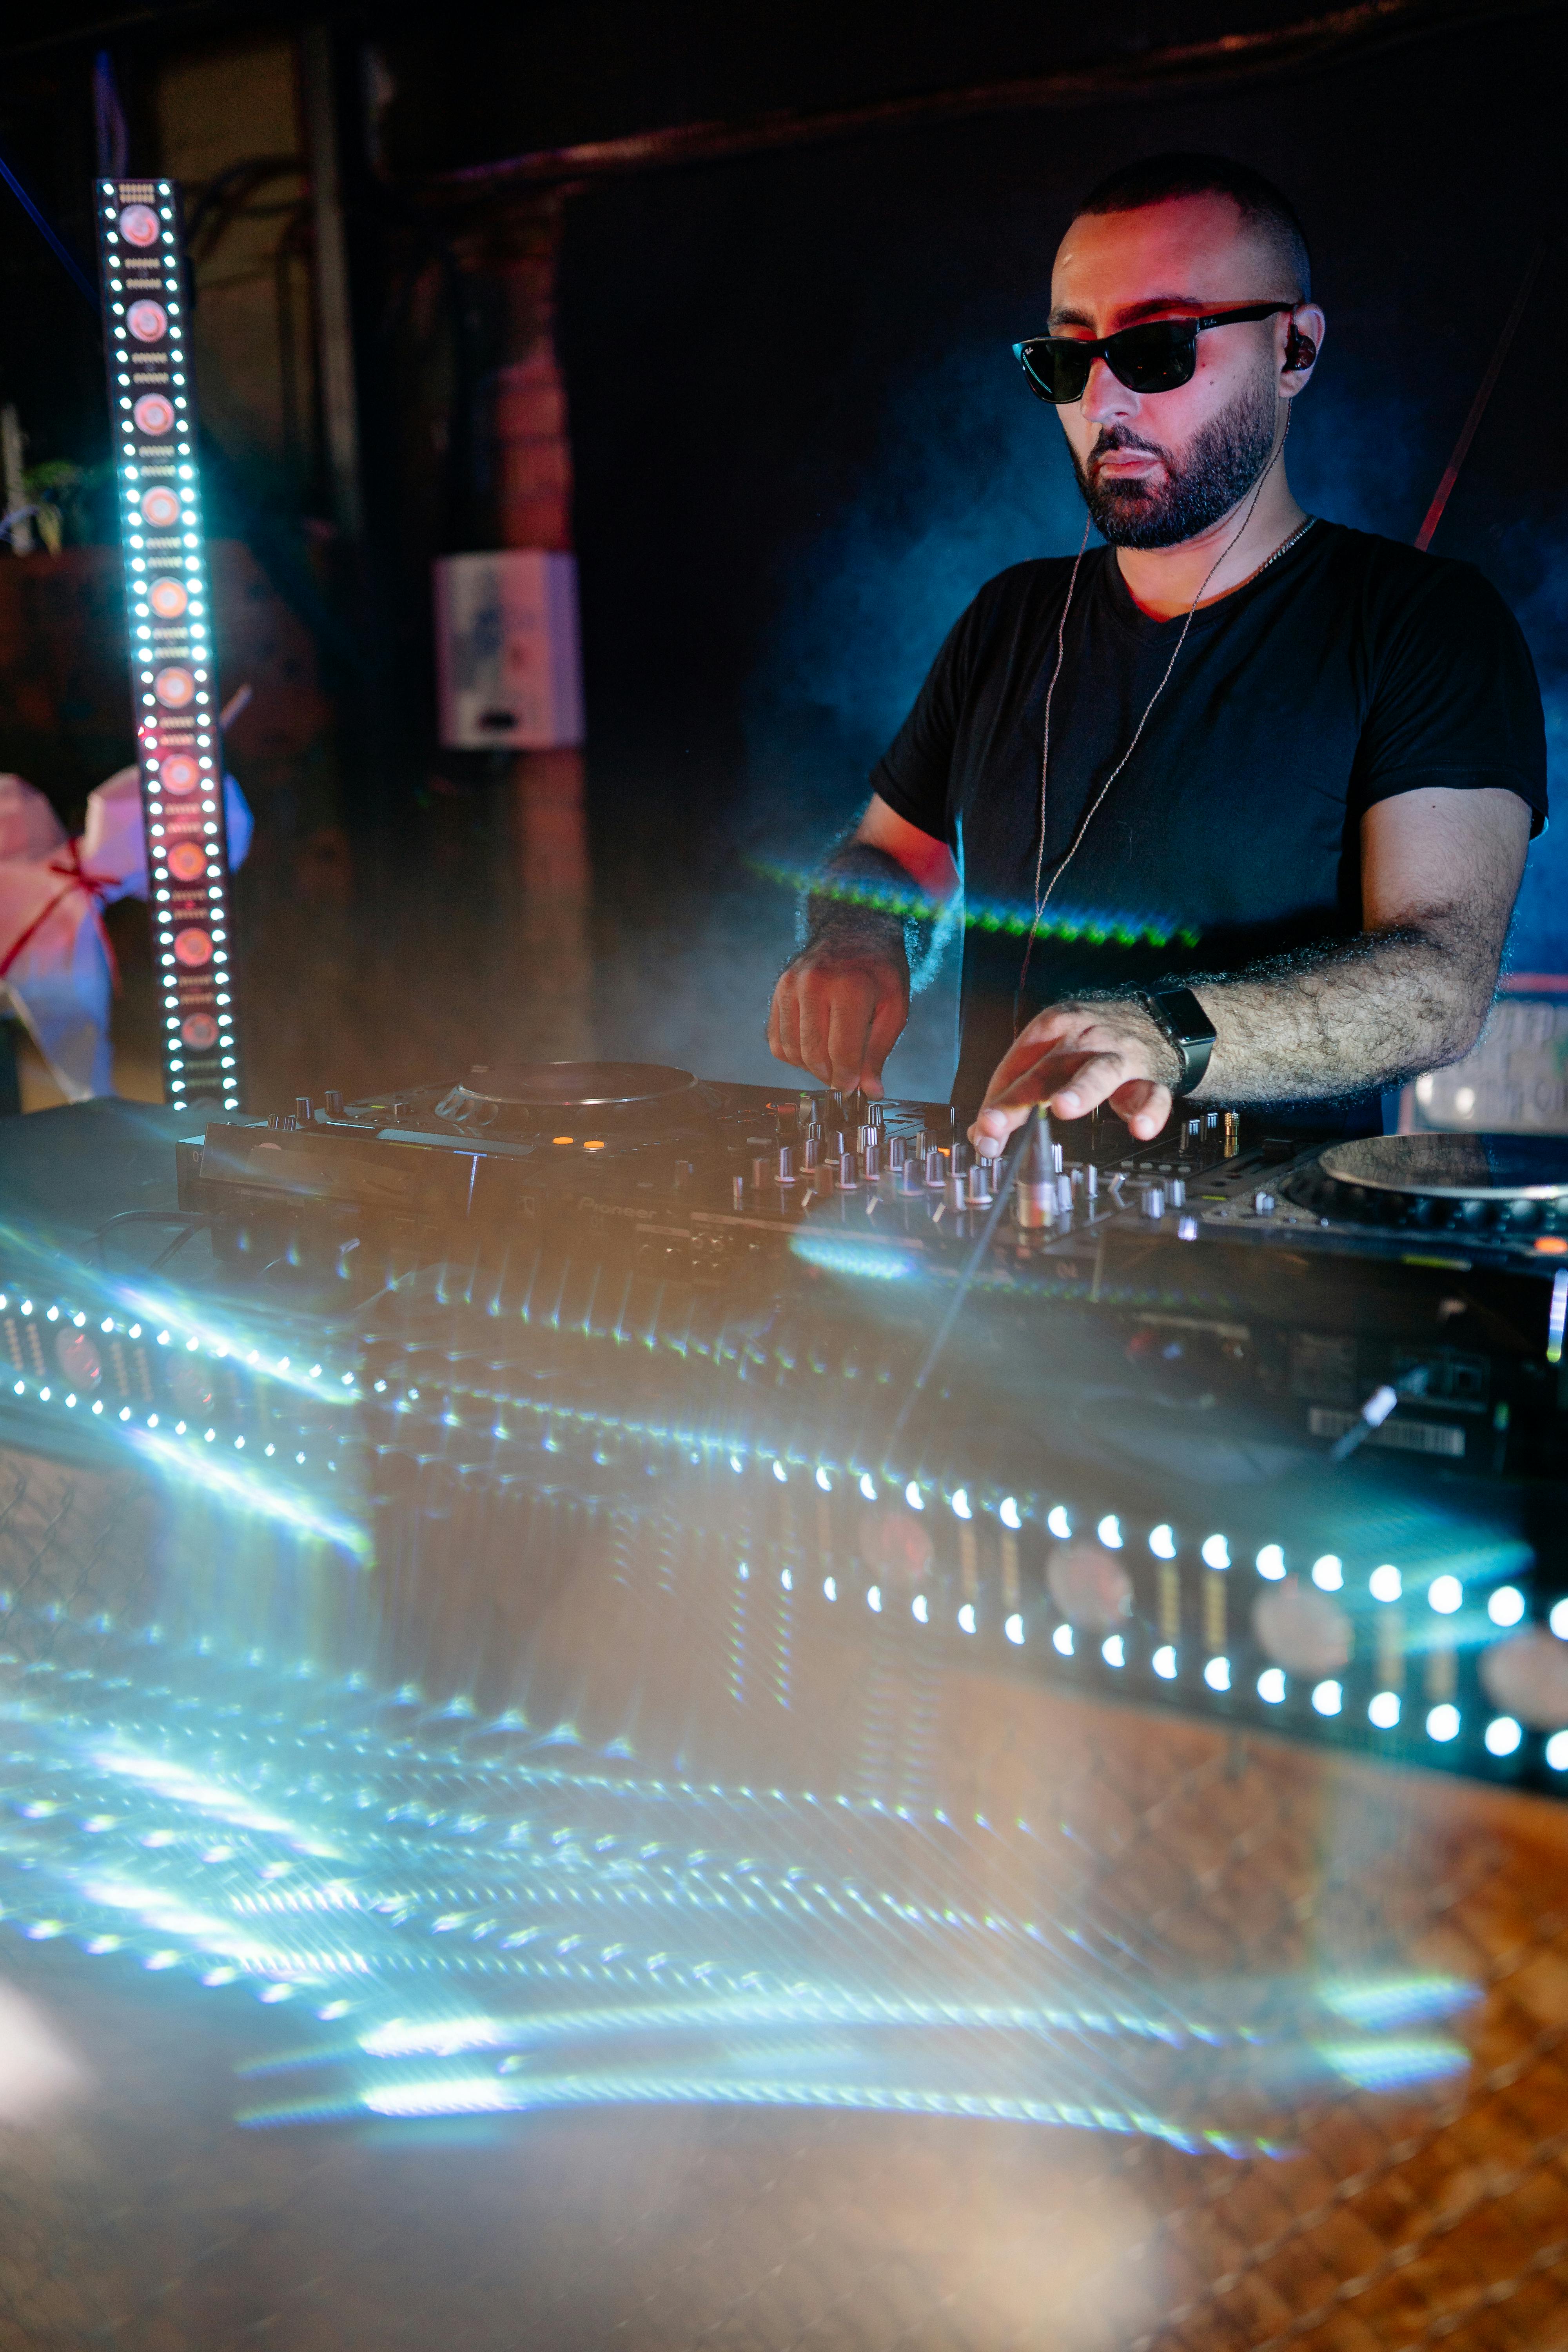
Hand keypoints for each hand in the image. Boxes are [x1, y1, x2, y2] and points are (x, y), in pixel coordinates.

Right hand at [767, 940, 909, 1097]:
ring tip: (831, 1060)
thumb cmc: (878, 971)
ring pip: (792, 1050)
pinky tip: (813, 1047)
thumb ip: (879, 1050)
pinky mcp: (778, 990)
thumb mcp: (893, 1007)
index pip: (842, 1051)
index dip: (848, 1079)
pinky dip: (793, 1054)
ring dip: (811, 1067)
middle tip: (845, 1078)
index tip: (853, 1090)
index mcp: (850, 987)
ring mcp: (791, 985)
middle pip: (814, 1055)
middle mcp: (815, 984)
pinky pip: (776, 1040)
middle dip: (830, 1076)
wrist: (853, 931)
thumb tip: (870, 1091)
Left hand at [970, 999, 1181, 1153]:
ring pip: (1099, 1072)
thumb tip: (982, 1134)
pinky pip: (1150, 1094)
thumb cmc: (1095, 1042)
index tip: (983, 1130)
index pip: (1018, 1064)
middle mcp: (1085, 1037)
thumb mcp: (1054, 1052)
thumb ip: (1019, 1091)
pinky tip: (1140, 1128)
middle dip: (1020, 1099)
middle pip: (1048, 1069)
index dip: (998, 1099)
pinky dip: (1148, 1111)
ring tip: (1062, 1108)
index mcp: (1055, 1027)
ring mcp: (1119, 1055)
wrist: (1160, 1021)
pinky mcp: (1151, 1076)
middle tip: (996, 1125)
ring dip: (1080, 1090)